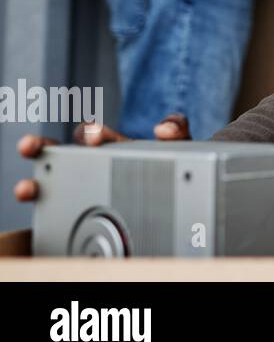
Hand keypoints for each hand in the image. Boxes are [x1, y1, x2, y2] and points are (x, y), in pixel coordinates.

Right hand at [12, 114, 190, 202]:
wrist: (179, 188)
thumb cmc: (171, 163)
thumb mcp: (180, 144)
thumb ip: (177, 129)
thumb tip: (162, 130)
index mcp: (113, 147)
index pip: (94, 136)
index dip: (92, 134)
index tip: (95, 137)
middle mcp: (93, 165)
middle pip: (61, 154)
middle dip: (42, 147)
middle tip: (31, 145)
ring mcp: (85, 186)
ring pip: (53, 182)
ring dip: (35, 183)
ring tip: (25, 188)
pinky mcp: (84, 208)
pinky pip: (60, 209)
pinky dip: (51, 209)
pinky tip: (44, 213)